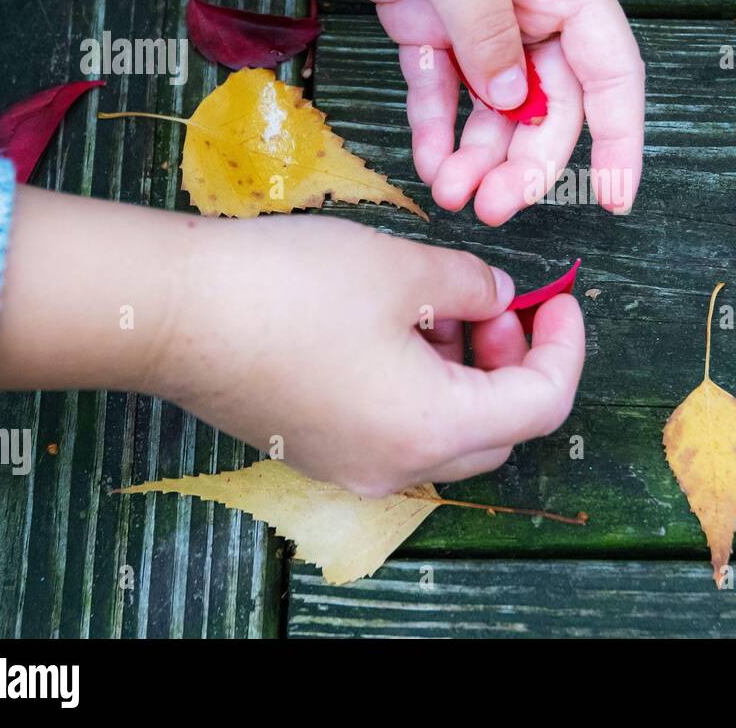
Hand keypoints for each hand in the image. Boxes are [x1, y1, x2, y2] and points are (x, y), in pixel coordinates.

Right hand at [0, 187, 584, 495]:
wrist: (170, 313)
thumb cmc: (290, 287)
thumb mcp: (403, 268)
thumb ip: (472, 286)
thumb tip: (496, 296)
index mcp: (434, 427)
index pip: (542, 404)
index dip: (565, 347)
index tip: (561, 299)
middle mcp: (398, 466)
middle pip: (497, 427)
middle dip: (514, 362)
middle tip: (496, 303)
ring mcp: (353, 466)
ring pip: (445, 429)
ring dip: (464, 370)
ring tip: (439, 304)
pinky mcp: (317, 450)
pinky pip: (396, 428)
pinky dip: (419, 383)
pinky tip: (393, 326)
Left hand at [248, 0, 643, 225]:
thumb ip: (487, 31)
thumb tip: (515, 102)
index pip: (610, 69)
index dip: (620, 136)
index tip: (616, 196)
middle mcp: (526, 1)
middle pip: (548, 102)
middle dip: (525, 160)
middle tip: (495, 206)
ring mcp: (473, 13)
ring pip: (492, 106)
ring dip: (477, 155)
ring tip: (453, 195)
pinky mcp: (423, 20)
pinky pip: (438, 89)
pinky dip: (435, 128)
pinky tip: (429, 162)